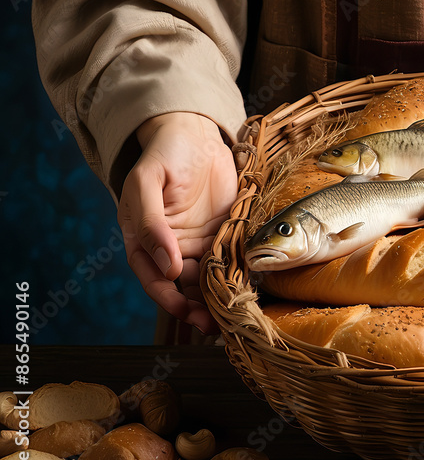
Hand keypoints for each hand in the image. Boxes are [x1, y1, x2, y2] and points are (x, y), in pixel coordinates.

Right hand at [118, 112, 236, 333]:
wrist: (195, 134)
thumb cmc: (164, 154)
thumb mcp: (147, 183)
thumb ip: (150, 223)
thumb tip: (165, 266)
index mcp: (143, 238)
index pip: (152, 276)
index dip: (165, 296)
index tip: (182, 309)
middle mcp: (170, 246)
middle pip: (180, 286)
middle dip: (194, 307)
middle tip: (211, 325)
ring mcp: (197, 242)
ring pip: (204, 279)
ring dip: (214, 300)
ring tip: (228, 319)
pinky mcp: (223, 235)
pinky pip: (228, 261)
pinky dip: (234, 278)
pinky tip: (244, 292)